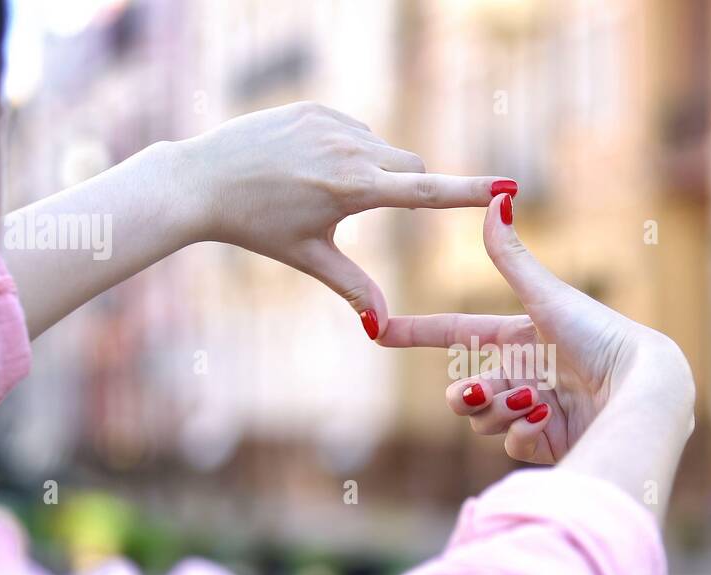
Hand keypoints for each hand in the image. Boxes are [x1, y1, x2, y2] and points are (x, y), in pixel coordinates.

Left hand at [179, 101, 515, 338]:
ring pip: (382, 148)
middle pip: (411, 166)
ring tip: (324, 189)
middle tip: (377, 209)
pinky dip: (350, 148)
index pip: (426, 191)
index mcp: (353, 189)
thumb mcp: (309, 257)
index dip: (470, 192)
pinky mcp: (316, 107)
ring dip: (375, 169)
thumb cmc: (256, 226)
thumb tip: (382, 330)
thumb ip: (354, 288)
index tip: (508, 187)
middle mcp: (349, 148)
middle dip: (409, 186)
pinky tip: (310, 165)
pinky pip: (356, 128)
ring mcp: (332, 122)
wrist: (202, 180)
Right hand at [379, 195, 693, 513]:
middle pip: (464, 392)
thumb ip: (512, 256)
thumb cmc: (600, 334)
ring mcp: (533, 411)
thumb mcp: (548, 295)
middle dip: (466, 395)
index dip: (416, 332)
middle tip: (480, 393)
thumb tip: (498, 195)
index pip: (457, 333)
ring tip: (534, 400)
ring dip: (499, 410)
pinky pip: (511, 444)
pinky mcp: (548, 444)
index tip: (378, 330)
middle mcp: (524, 374)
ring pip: (483, 421)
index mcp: (520, 337)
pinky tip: (548, 419)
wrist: (638, 388)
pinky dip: (523, 431)